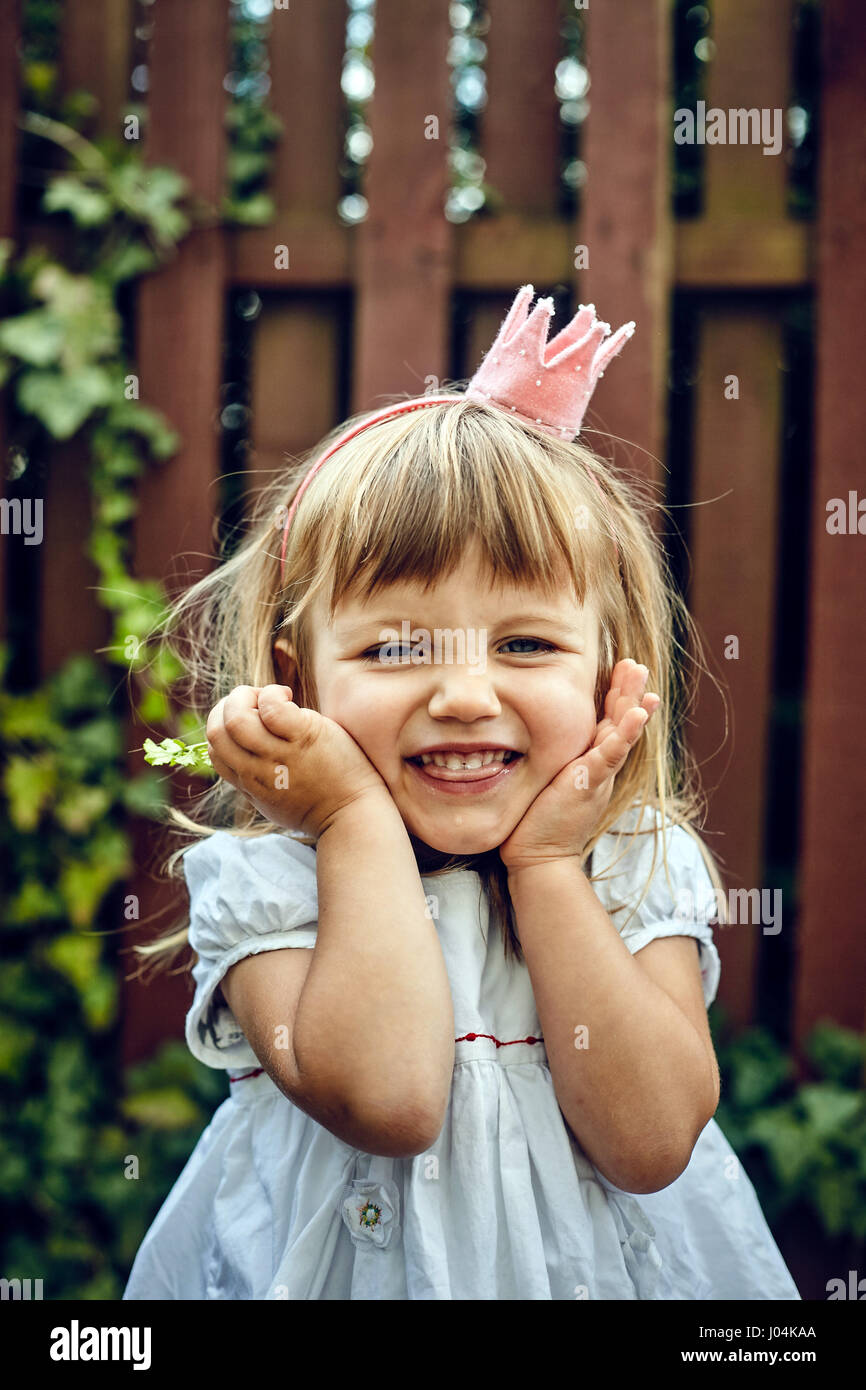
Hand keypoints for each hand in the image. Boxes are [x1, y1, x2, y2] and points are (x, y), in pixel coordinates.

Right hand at [206, 684, 390, 836]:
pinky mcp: (304, 737)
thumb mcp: (272, 800)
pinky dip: (272, 693)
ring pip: (236, 717)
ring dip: (246, 696)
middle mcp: (257, 770)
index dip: (224, 723)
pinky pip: (272, 708)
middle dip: (229, 705)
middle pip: (216, 731)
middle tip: (257, 701)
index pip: (214, 748)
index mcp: (248, 783)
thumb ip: (253, 779)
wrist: (353, 815)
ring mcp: (279, 754)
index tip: (250, 718)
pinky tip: (289, 697)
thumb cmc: (319, 805)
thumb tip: (242, 753)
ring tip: (274, 697)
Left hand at [499, 659, 660, 872]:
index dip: (617, 696)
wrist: (538, 856)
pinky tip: (637, 714)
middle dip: (629, 690)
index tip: (623, 668)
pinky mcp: (590, 782)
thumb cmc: (537, 819)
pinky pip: (611, 754)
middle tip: (637, 663)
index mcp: (589, 761)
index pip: (607, 721)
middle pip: (620, 720)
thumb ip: (552, 758)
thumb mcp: (548, 778)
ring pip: (622, 731)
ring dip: (633, 701)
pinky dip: (626, 733)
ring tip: (641, 675)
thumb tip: (530, 737)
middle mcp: (599, 764)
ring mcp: (598, 773)